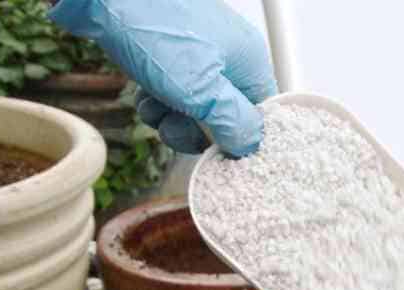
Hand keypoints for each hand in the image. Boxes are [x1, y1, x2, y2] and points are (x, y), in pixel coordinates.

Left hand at [49, 0, 277, 156]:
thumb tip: (250, 144)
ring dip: (169, 118)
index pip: (260, 114)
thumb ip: (232, 121)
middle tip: (174, 123)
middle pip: (223, 117)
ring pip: (193, 109)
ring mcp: (198, 55)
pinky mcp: (170, 56)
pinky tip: (143, 93)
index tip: (215, 148)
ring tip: (153, 102)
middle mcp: (228, 56)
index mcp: (249, 60)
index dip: (238, 137)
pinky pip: (171, 94)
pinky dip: (155, 101)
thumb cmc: (155, 26)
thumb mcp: (201, 88)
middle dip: (194, 130)